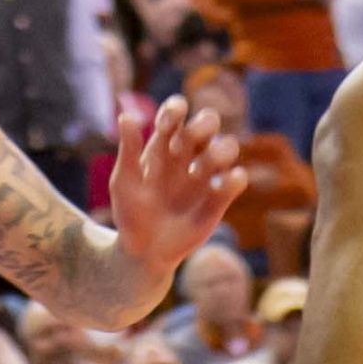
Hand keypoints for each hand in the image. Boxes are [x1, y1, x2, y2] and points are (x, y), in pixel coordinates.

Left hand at [106, 96, 245, 277]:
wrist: (142, 254)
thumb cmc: (130, 214)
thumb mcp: (123, 182)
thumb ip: (128, 150)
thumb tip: (125, 115)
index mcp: (165, 144)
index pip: (177, 111)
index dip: (175, 109)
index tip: (163, 126)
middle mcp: (190, 154)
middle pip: (209, 120)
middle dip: (202, 124)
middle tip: (186, 141)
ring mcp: (206, 175)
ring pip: (229, 145)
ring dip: (218, 151)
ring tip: (197, 171)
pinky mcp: (219, 199)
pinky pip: (238, 179)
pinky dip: (234, 178)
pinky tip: (218, 187)